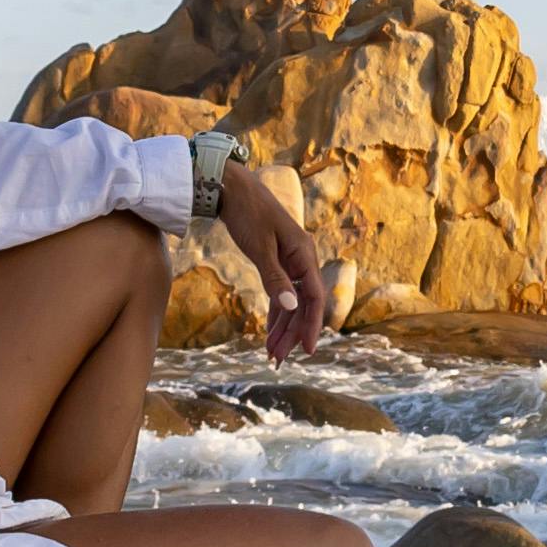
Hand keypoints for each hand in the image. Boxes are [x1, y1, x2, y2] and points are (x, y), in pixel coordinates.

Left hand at [220, 161, 324, 355]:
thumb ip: (275, 278)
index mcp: (304, 253)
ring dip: (282, 327)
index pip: (314, 296)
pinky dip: (275, 312)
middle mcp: (302, 259)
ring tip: (271, 353)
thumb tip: (291, 306)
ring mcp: (290, 261)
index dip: (312, 325)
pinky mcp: (277, 261)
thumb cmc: (247, 213)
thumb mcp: (259, 248)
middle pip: (302, 304)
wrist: (232, 188)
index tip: (307, 350)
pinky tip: (269, 331)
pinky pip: (281, 292)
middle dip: (291, 333)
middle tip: (277, 359)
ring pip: (291, 301)